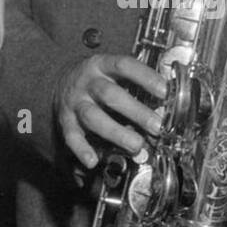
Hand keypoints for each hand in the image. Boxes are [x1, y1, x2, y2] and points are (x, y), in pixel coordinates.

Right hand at [55, 53, 165, 170]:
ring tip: (137, 145)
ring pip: (92, 116)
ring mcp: (75, 102)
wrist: (60, 81)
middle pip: (109, 94)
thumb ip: (136, 87)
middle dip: (135, 111)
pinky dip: (81, 149)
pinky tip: (92, 161)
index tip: (164, 91)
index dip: (144, 77)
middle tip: (157, 126)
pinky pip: (71, 136)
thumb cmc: (98, 80)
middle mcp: (87, 82)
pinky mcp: (65, 121)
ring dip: (116, 132)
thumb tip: (165, 109)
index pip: (124, 65)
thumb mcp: (114, 74)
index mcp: (102, 65)